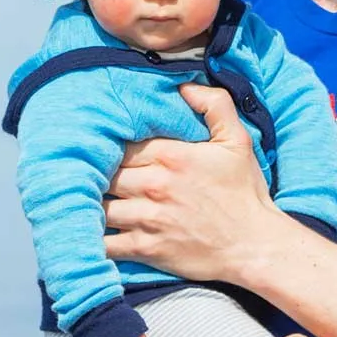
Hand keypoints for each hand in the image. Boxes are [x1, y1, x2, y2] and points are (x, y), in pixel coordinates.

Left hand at [103, 84, 281, 282]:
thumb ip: (215, 105)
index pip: (119, 143)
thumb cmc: (245, 194)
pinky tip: (86, 232)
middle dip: (94, 172)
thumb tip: (184, 87)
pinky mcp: (145, 249)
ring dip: (88, 202)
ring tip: (81, 199)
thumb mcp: (238, 142)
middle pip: (102, 172)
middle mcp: (153, 185)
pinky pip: (104, 243)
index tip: (104, 147)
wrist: (255, 247)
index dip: (108, 144)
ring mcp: (147, 219)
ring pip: (97, 205)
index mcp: (171, 156)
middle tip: (86, 172)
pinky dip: (90, 238)